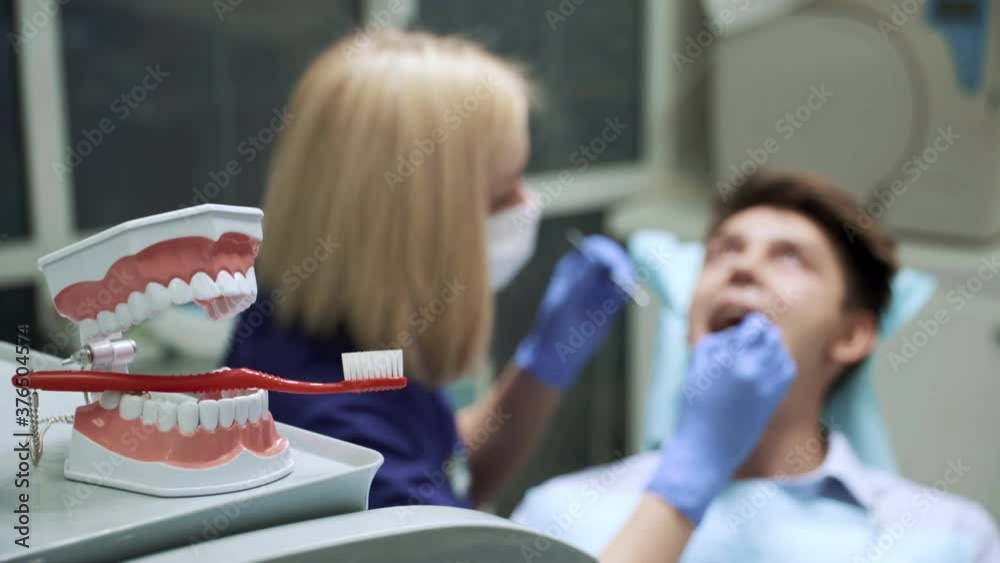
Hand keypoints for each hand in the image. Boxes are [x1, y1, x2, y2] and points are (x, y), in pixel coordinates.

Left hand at [515, 235, 635, 389]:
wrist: (559, 353)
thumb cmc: (554, 325)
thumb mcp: (564, 302)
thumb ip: (580, 280)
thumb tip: (596, 257)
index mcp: (571, 267)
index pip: (594, 248)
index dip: (606, 252)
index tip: (613, 264)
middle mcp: (587, 274)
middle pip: (610, 258)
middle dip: (620, 264)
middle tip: (626, 277)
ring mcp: (599, 288)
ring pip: (619, 274)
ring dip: (625, 278)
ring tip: (624, 289)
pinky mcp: (610, 304)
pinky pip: (623, 291)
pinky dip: (626, 291)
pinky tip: (625, 296)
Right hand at [646, 312, 795, 524]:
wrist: (707, 448)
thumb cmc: (695, 408)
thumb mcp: (696, 369)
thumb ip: (715, 344)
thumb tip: (733, 332)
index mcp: (733, 360)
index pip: (756, 326)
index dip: (750, 323)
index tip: (742, 325)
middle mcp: (755, 370)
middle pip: (772, 336)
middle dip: (761, 333)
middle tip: (749, 336)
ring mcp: (768, 385)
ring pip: (781, 352)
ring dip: (771, 347)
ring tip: (756, 351)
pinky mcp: (774, 399)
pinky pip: (787, 370)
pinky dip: (780, 362)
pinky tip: (767, 365)